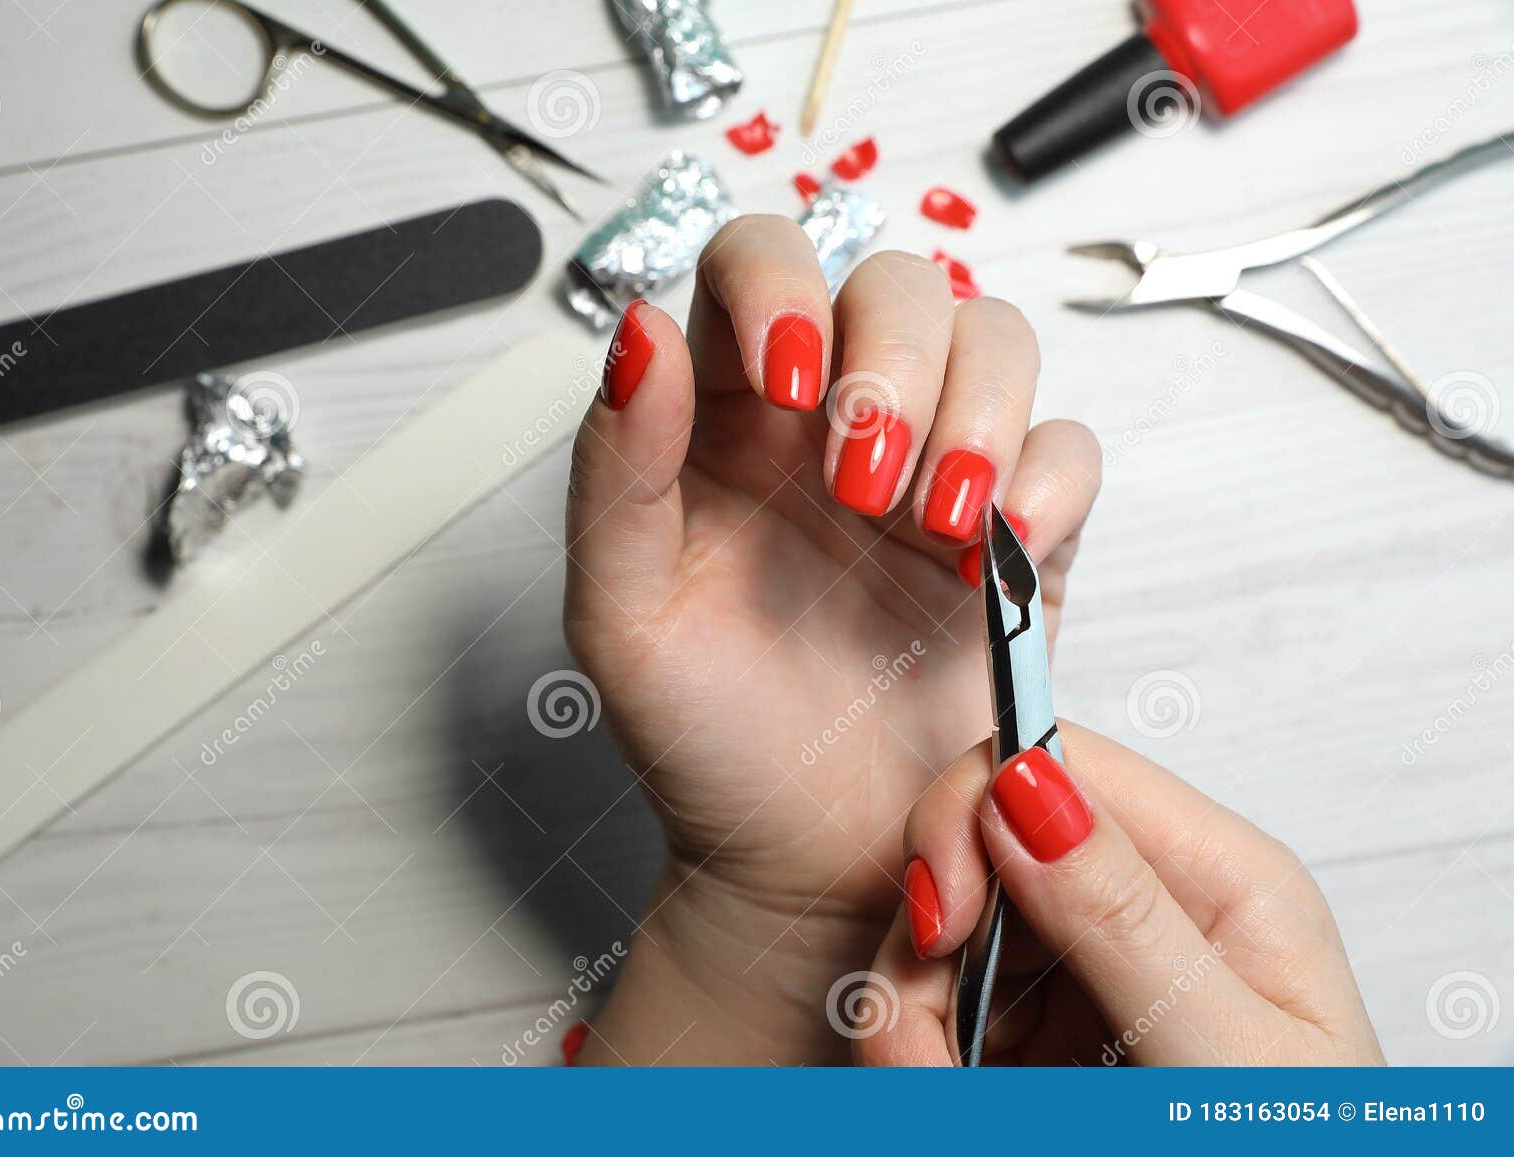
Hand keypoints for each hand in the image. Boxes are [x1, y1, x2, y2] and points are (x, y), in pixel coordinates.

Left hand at [562, 217, 1100, 1062]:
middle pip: (898, 283)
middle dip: (895, 363)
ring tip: (937, 525)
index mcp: (728, 418)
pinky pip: (1069, 449)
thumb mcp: (621, 617)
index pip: (758, 261)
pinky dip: (1048, 480)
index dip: (782, 282)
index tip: (789, 377)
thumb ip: (616, 474)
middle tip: (863, 485)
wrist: (801, 861)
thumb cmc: (704, 740)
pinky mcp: (1020, 541)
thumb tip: (636, 332)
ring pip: (994, 341)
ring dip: (978, 412)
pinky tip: (996, 554)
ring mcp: (934, 474)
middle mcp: (836, 423)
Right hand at [855, 722, 1383, 1065]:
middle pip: (980, 855)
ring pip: (944, 941)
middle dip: (927, 948)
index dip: (971, 814)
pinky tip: (942, 1095)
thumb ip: (1127, 922)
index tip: (938, 916)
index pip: (1065, 767)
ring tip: (928, 1095)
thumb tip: (1027, 783)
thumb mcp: (1227, 1059)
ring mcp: (1088, 976)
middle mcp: (1146, 912)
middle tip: (916, 1053)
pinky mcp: (1044, 1038)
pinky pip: (945, 1014)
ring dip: (911, 1020)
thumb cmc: (1300, 1155)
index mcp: (1219, 881)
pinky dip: (923, 1059)